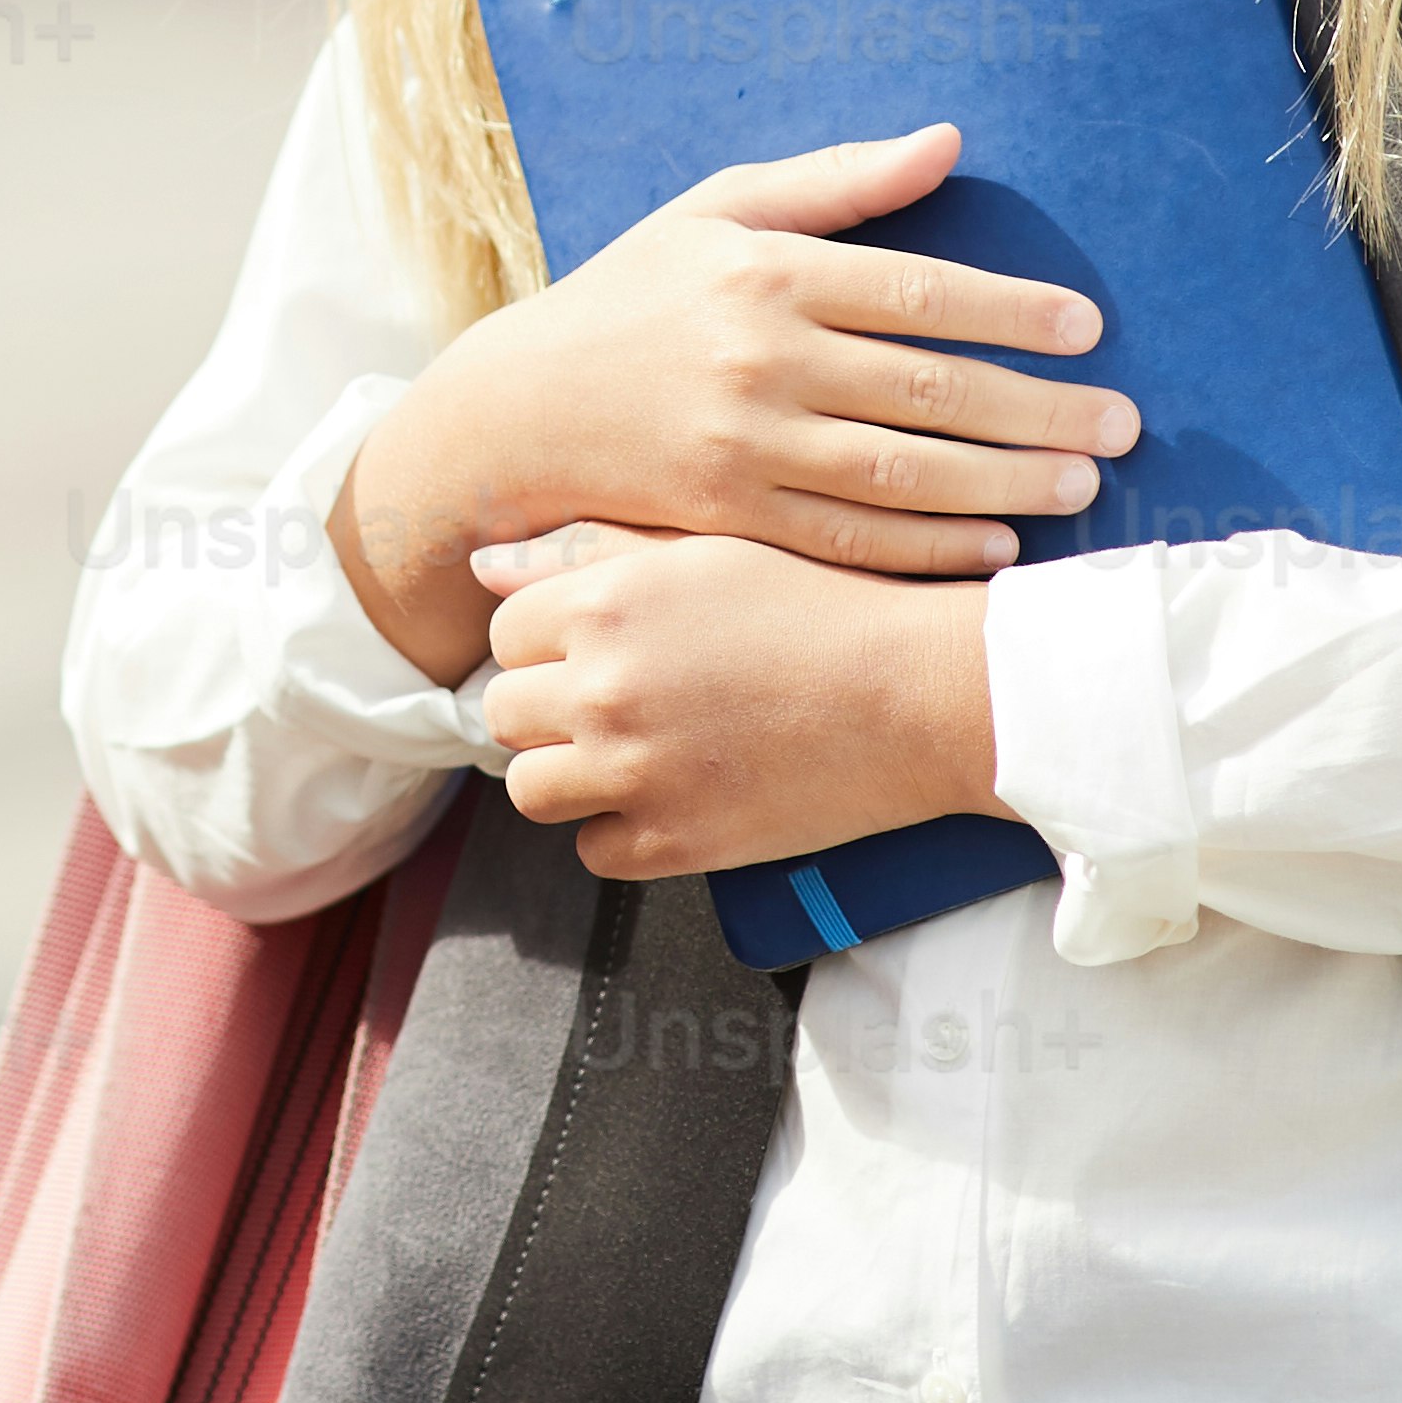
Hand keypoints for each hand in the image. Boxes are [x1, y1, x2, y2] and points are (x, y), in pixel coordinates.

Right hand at [329, 128, 1131, 690]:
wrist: (522, 406)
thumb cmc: (634, 294)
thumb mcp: (719, 209)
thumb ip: (838, 181)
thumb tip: (947, 141)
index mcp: (767, 271)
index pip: (917, 292)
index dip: (1011, 312)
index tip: (1086, 329)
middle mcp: (761, 358)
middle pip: (929, 389)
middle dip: (1038, 409)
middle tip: (1122, 423)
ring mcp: (745, 445)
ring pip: (902, 471)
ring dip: (1005, 481)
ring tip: (1080, 483)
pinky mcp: (731, 516)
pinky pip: (851, 538)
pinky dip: (931, 546)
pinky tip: (997, 542)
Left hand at [475, 527, 999, 880]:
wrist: (918, 692)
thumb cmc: (824, 607)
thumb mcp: (705, 551)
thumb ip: (589, 552)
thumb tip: (483, 568)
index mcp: (605, 603)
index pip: (506, 634)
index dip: (548, 644)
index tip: (592, 653)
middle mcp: (604, 688)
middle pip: (506, 713)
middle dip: (549, 710)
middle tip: (613, 706)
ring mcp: (634, 772)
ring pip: (531, 789)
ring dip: (570, 774)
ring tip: (634, 754)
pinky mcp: (673, 842)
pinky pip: (593, 850)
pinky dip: (622, 831)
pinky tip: (672, 795)